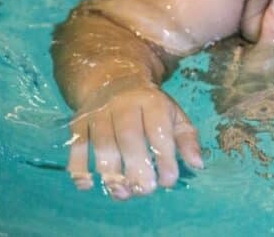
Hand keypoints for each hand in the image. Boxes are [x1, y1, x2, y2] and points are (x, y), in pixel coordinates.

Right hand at [66, 78, 202, 199]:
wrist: (113, 79)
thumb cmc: (150, 106)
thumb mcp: (173, 115)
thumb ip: (187, 139)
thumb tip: (198, 164)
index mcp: (152, 102)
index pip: (158, 129)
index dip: (164, 156)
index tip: (169, 180)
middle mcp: (124, 106)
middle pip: (128, 137)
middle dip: (137, 167)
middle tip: (146, 190)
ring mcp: (99, 114)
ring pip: (102, 144)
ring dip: (110, 172)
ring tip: (122, 193)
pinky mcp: (78, 123)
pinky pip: (76, 146)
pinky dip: (79, 167)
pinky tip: (88, 185)